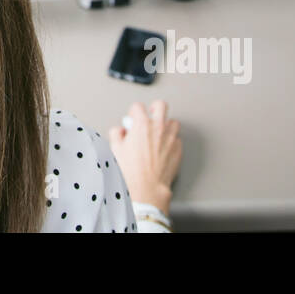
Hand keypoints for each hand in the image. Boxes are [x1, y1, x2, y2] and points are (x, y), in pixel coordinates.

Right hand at [109, 100, 181, 214]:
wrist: (147, 188)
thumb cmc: (131, 171)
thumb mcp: (115, 149)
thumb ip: (117, 134)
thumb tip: (120, 132)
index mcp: (141, 124)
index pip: (138, 106)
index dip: (134, 111)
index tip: (133, 117)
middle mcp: (158, 128)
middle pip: (161, 106)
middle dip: (154, 108)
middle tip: (150, 114)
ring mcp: (171, 138)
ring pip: (173, 121)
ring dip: (166, 124)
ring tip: (159, 131)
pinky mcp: (178, 150)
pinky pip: (177, 138)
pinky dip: (171, 140)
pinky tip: (164, 146)